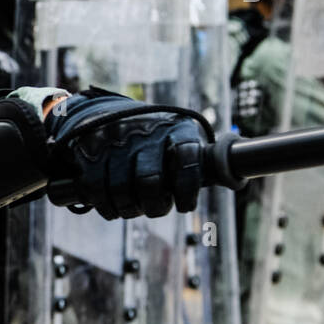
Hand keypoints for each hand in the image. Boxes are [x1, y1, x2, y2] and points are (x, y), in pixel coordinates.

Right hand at [47, 90, 205, 219]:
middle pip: (149, 180)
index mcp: (174, 127)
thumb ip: (202, 159)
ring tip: (133, 209)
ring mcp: (113, 141)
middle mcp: (144, 131)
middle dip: (154, 205)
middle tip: (155, 208)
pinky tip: (113, 209)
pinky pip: (96, 189)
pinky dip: (107, 207)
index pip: (187, 156)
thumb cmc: (151, 139)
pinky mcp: (89, 152)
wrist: (100, 114)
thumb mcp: (178, 138)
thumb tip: (234, 179)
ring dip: (129, 209)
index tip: (185, 206)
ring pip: (121, 189)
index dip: (187, 187)